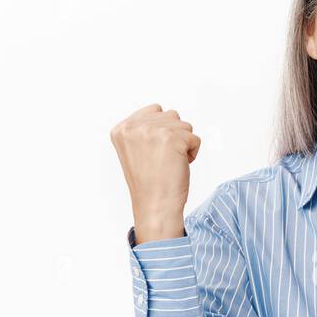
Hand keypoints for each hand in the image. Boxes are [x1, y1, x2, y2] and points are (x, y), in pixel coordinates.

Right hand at [110, 104, 200, 240]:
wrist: (154, 206)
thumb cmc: (149, 183)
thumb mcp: (135, 150)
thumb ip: (144, 129)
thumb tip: (165, 114)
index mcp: (121, 129)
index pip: (154, 110)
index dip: (162, 132)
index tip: (155, 153)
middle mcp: (134, 126)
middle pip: (171, 116)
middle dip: (174, 137)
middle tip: (163, 160)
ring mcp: (152, 130)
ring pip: (184, 126)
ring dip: (184, 144)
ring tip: (170, 163)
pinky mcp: (171, 138)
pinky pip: (194, 138)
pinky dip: (193, 153)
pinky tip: (179, 166)